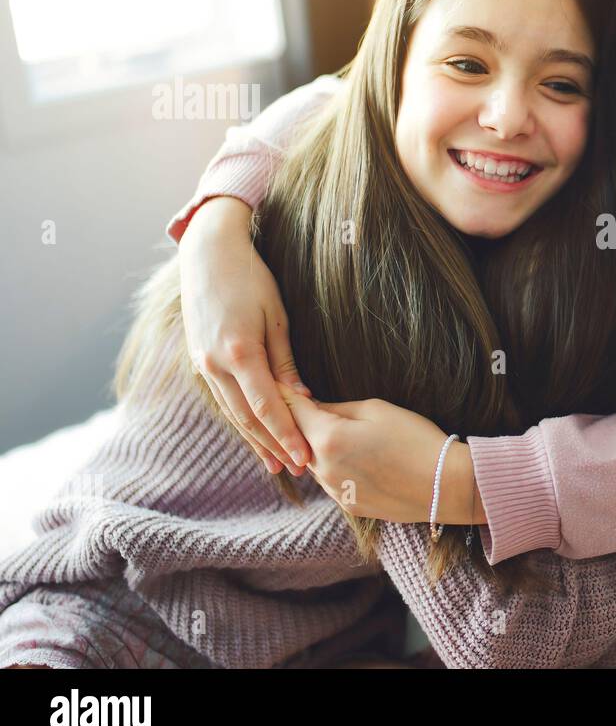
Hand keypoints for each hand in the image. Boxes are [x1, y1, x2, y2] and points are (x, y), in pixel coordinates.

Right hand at [180, 196, 310, 475]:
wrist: (207, 255)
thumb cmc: (251, 279)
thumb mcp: (277, 317)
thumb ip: (285, 361)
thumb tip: (302, 398)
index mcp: (239, 352)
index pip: (267, 406)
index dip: (287, 435)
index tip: (305, 458)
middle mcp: (215, 364)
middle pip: (248, 417)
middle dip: (273, 446)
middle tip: (297, 470)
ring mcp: (203, 363)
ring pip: (232, 412)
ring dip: (255, 440)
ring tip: (276, 464)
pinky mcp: (199, 360)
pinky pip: (223, 398)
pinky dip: (240, 420)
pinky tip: (253, 435)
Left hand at [276, 385, 483, 525]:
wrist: (445, 485)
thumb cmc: (416, 439)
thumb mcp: (377, 409)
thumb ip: (337, 408)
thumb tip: (314, 407)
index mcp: (328, 438)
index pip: (292, 411)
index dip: (285, 394)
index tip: (280, 383)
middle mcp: (323, 469)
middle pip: (297, 440)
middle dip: (300, 422)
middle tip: (306, 403)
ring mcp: (334, 491)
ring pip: (312, 462)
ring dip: (317, 446)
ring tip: (337, 431)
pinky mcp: (348, 505)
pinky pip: (330, 480)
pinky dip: (334, 466)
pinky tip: (357, 457)